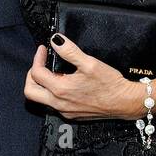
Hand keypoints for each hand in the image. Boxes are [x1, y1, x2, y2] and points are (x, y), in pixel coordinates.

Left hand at [24, 39, 142, 119]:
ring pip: (41, 99)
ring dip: (42, 85)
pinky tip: (64, 83)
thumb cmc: (110, 84)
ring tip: (54, 72)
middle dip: (31, 75)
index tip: (44, 49)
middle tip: (41, 63)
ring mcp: (65, 111)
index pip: (36, 73)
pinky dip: (52, 92)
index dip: (37, 58)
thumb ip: (69, 51)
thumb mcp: (90, 63)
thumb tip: (56, 40)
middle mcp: (59, 103)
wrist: (125, 102)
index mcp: (60, 90)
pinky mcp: (72, 115)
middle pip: (30, 91)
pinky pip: (54, 104)